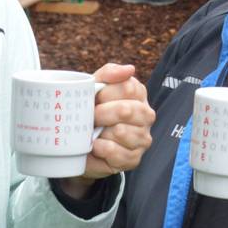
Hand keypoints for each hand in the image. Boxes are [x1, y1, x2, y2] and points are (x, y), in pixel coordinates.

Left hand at [59, 63, 154, 195]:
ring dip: (100, 132)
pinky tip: (96, 145)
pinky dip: (100, 149)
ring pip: (120, 132)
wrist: (81, 142)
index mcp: (139, 94)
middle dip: (101, 113)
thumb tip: (129, 69)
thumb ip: (109, 73)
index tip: (94, 98)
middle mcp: (146, 115)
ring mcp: (142, 138)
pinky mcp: (134, 158)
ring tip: (94, 131)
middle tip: (90, 116)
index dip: (105, 93)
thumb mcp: (95, 86)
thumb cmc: (92, 109)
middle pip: (125, 110)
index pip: (128, 87)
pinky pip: (116, 152)